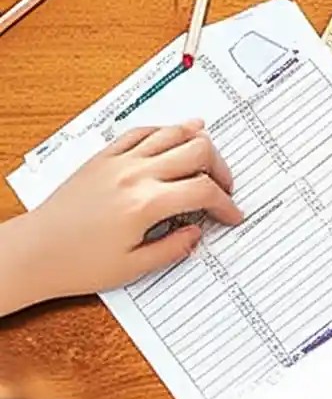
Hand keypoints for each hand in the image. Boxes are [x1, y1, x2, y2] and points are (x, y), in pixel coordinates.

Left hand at [0, 120, 242, 313]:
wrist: (33, 253)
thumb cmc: (75, 264)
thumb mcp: (132, 267)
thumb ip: (172, 248)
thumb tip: (197, 233)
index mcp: (145, 203)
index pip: (203, 190)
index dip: (226, 203)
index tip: (231, 215)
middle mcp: (134, 174)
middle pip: (197, 150)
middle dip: (220, 169)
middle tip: (222, 188)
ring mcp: (118, 161)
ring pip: (172, 132)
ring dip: (197, 142)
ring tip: (206, 160)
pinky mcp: (103, 157)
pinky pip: (141, 131)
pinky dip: (164, 131)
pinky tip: (173, 139)